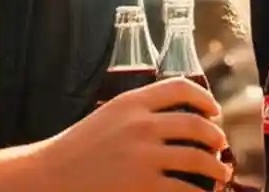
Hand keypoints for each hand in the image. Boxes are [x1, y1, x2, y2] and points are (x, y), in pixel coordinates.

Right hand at [41, 76, 231, 190]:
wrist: (48, 177)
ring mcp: (144, 157)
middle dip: (215, 137)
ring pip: (198, 158)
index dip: (205, 98)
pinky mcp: (144, 187)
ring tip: (221, 173)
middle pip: (197, 124)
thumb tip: (175, 117)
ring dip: (216, 167)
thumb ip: (137, 113)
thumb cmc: (76, 150)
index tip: (214, 110)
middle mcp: (142, 126)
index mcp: (131, 103)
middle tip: (221, 145)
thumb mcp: (107, 117)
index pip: (180, 87)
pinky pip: (185, 189)